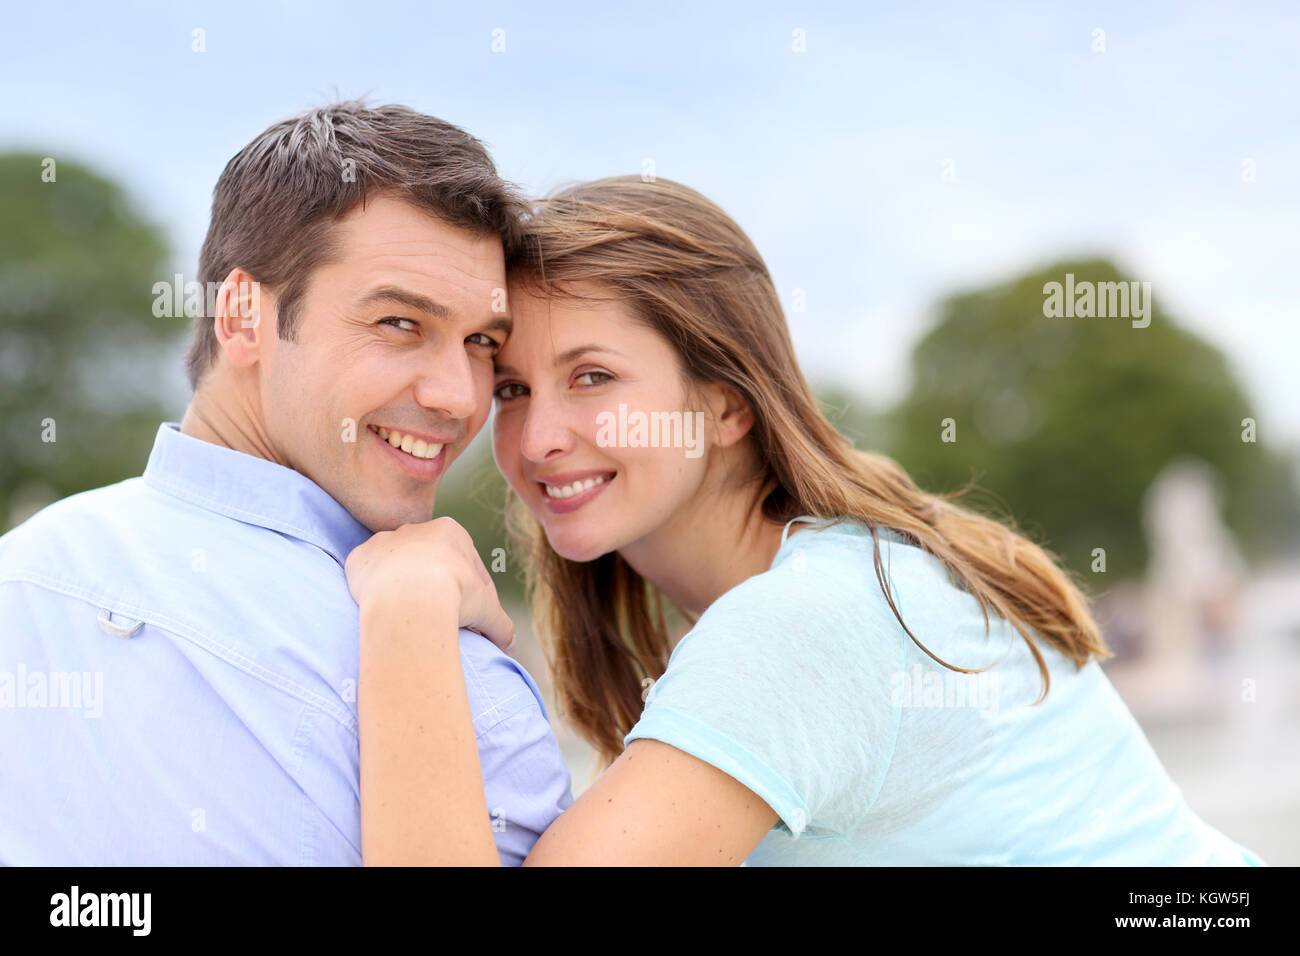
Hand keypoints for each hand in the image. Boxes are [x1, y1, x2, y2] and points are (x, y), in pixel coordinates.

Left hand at [345, 517, 515, 652]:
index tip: (467, 618)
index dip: (469, 593)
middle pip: (427, 562)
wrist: (408, 597)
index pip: (464, 564)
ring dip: (401, 588)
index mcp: (451, 532)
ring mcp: (384, 542)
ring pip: (394, 567)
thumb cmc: (456, 596)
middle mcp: (415, 529)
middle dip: (433, 587)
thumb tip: (510, 645)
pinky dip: (373, 593)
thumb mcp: (489, 611)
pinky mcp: (358, 559)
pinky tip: (380, 613)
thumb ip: (501, 626)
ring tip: (406, 619)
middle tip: (438, 619)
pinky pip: (366, 576)